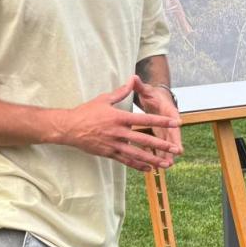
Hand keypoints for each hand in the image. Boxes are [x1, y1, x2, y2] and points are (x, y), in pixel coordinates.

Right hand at [52, 76, 181, 171]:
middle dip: (162, 145)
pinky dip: (138, 165)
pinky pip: (126, 160)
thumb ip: (121, 91)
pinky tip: (148, 168)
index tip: (175, 123)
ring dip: (153, 159)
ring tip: (166, 164)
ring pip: (137, 154)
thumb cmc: (86, 112)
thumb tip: (132, 78)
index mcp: (119, 117)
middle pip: (144, 139)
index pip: (145, 120)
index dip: (161, 122)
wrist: (69, 128)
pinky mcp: (109, 153)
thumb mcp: (104, 99)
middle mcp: (118, 132)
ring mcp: (114, 144)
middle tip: (176, 149)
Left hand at [134, 78, 183, 161]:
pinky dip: (158, 156)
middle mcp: (169, 122)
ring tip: (166, 166)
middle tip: (177, 153)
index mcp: (167, 110)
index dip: (174, 120)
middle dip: (174, 143)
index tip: (178, 124)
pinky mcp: (161, 137)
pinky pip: (160, 148)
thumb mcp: (147, 90)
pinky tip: (156, 167)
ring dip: (167, 154)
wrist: (157, 100)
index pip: (172, 115)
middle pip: (173, 134)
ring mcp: (165, 131)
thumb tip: (134, 77)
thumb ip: (140, 86)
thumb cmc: (152, 95)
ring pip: (167, 144)